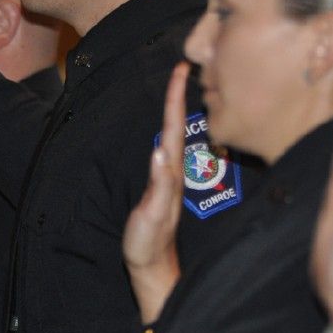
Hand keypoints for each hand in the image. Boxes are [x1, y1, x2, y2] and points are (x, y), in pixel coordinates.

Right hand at [123, 62, 188, 323]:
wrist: (152, 267)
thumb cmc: (149, 244)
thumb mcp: (150, 216)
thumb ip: (157, 187)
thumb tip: (159, 153)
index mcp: (169, 172)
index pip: (173, 127)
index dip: (175, 98)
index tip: (180, 69)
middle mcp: (172, 170)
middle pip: (176, 124)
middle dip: (178, 94)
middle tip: (183, 65)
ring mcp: (169, 178)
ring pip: (175, 135)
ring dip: (176, 108)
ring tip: (178, 85)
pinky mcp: (163, 185)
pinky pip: (169, 148)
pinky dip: (170, 130)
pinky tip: (170, 124)